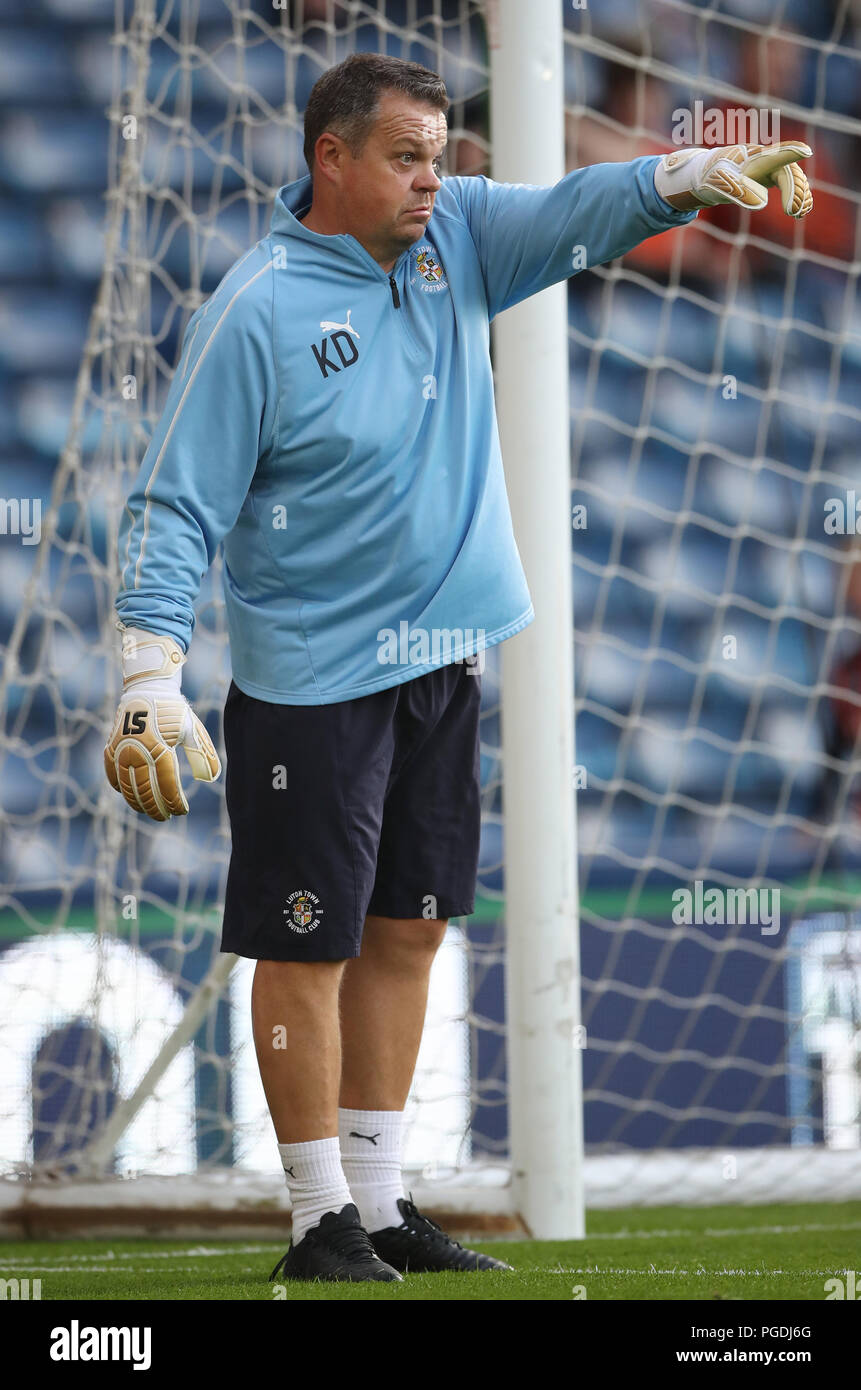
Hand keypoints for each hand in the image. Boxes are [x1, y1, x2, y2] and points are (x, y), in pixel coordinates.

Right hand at [104, 628, 220, 820]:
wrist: (147, 688)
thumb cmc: (174, 711)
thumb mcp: (192, 729)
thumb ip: (203, 754)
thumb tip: (211, 778)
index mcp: (159, 748)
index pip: (167, 785)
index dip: (174, 802)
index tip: (182, 811)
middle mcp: (137, 752)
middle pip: (145, 790)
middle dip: (155, 808)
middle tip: (165, 817)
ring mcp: (121, 750)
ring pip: (126, 786)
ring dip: (136, 802)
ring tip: (147, 812)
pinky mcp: (111, 746)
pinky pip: (111, 772)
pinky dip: (118, 786)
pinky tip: (126, 794)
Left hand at [655, 142, 812, 217]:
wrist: (712, 173)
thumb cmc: (716, 176)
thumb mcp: (722, 185)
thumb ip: (739, 192)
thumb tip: (762, 202)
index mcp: (754, 158)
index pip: (776, 154)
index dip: (791, 152)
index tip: (806, 151)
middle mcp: (768, 159)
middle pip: (789, 171)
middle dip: (795, 190)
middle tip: (793, 212)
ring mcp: (772, 167)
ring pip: (793, 178)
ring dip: (800, 195)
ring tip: (799, 214)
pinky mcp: (772, 177)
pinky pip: (790, 185)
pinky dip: (797, 197)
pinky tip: (800, 211)